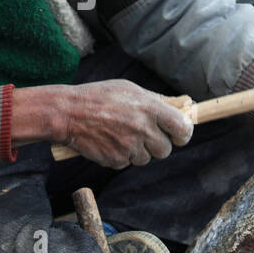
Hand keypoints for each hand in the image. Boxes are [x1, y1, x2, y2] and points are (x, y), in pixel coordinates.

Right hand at [61, 80, 193, 169]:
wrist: (68, 113)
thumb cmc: (100, 97)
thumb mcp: (130, 89)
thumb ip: (157, 100)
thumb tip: (185, 104)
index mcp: (149, 108)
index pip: (182, 128)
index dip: (183, 134)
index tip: (179, 134)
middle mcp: (142, 129)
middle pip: (165, 150)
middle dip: (157, 145)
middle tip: (144, 134)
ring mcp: (128, 147)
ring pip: (146, 159)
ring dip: (138, 151)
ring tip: (121, 134)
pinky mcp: (115, 160)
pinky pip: (127, 163)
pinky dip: (121, 156)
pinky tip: (109, 141)